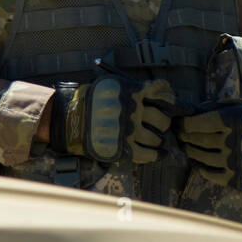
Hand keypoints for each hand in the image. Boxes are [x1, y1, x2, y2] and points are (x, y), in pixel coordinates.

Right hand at [60, 77, 177, 164]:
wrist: (69, 118)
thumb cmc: (90, 101)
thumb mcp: (113, 86)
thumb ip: (134, 88)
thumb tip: (161, 92)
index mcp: (132, 93)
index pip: (161, 92)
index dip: (170, 98)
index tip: (172, 103)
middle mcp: (134, 111)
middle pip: (163, 119)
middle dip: (164, 123)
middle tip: (161, 125)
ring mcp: (129, 130)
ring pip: (156, 138)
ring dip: (158, 140)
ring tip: (156, 140)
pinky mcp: (123, 147)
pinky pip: (147, 154)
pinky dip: (156, 154)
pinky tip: (160, 153)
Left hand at [176, 100, 241, 189]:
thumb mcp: (236, 105)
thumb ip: (212, 108)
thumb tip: (186, 112)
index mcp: (232, 120)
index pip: (196, 123)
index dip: (183, 124)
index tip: (179, 123)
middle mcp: (233, 141)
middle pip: (197, 140)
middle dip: (185, 137)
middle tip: (180, 135)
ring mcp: (235, 161)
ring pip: (201, 157)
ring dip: (191, 151)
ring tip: (188, 146)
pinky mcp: (236, 177)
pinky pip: (210, 174)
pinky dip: (201, 167)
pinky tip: (200, 161)